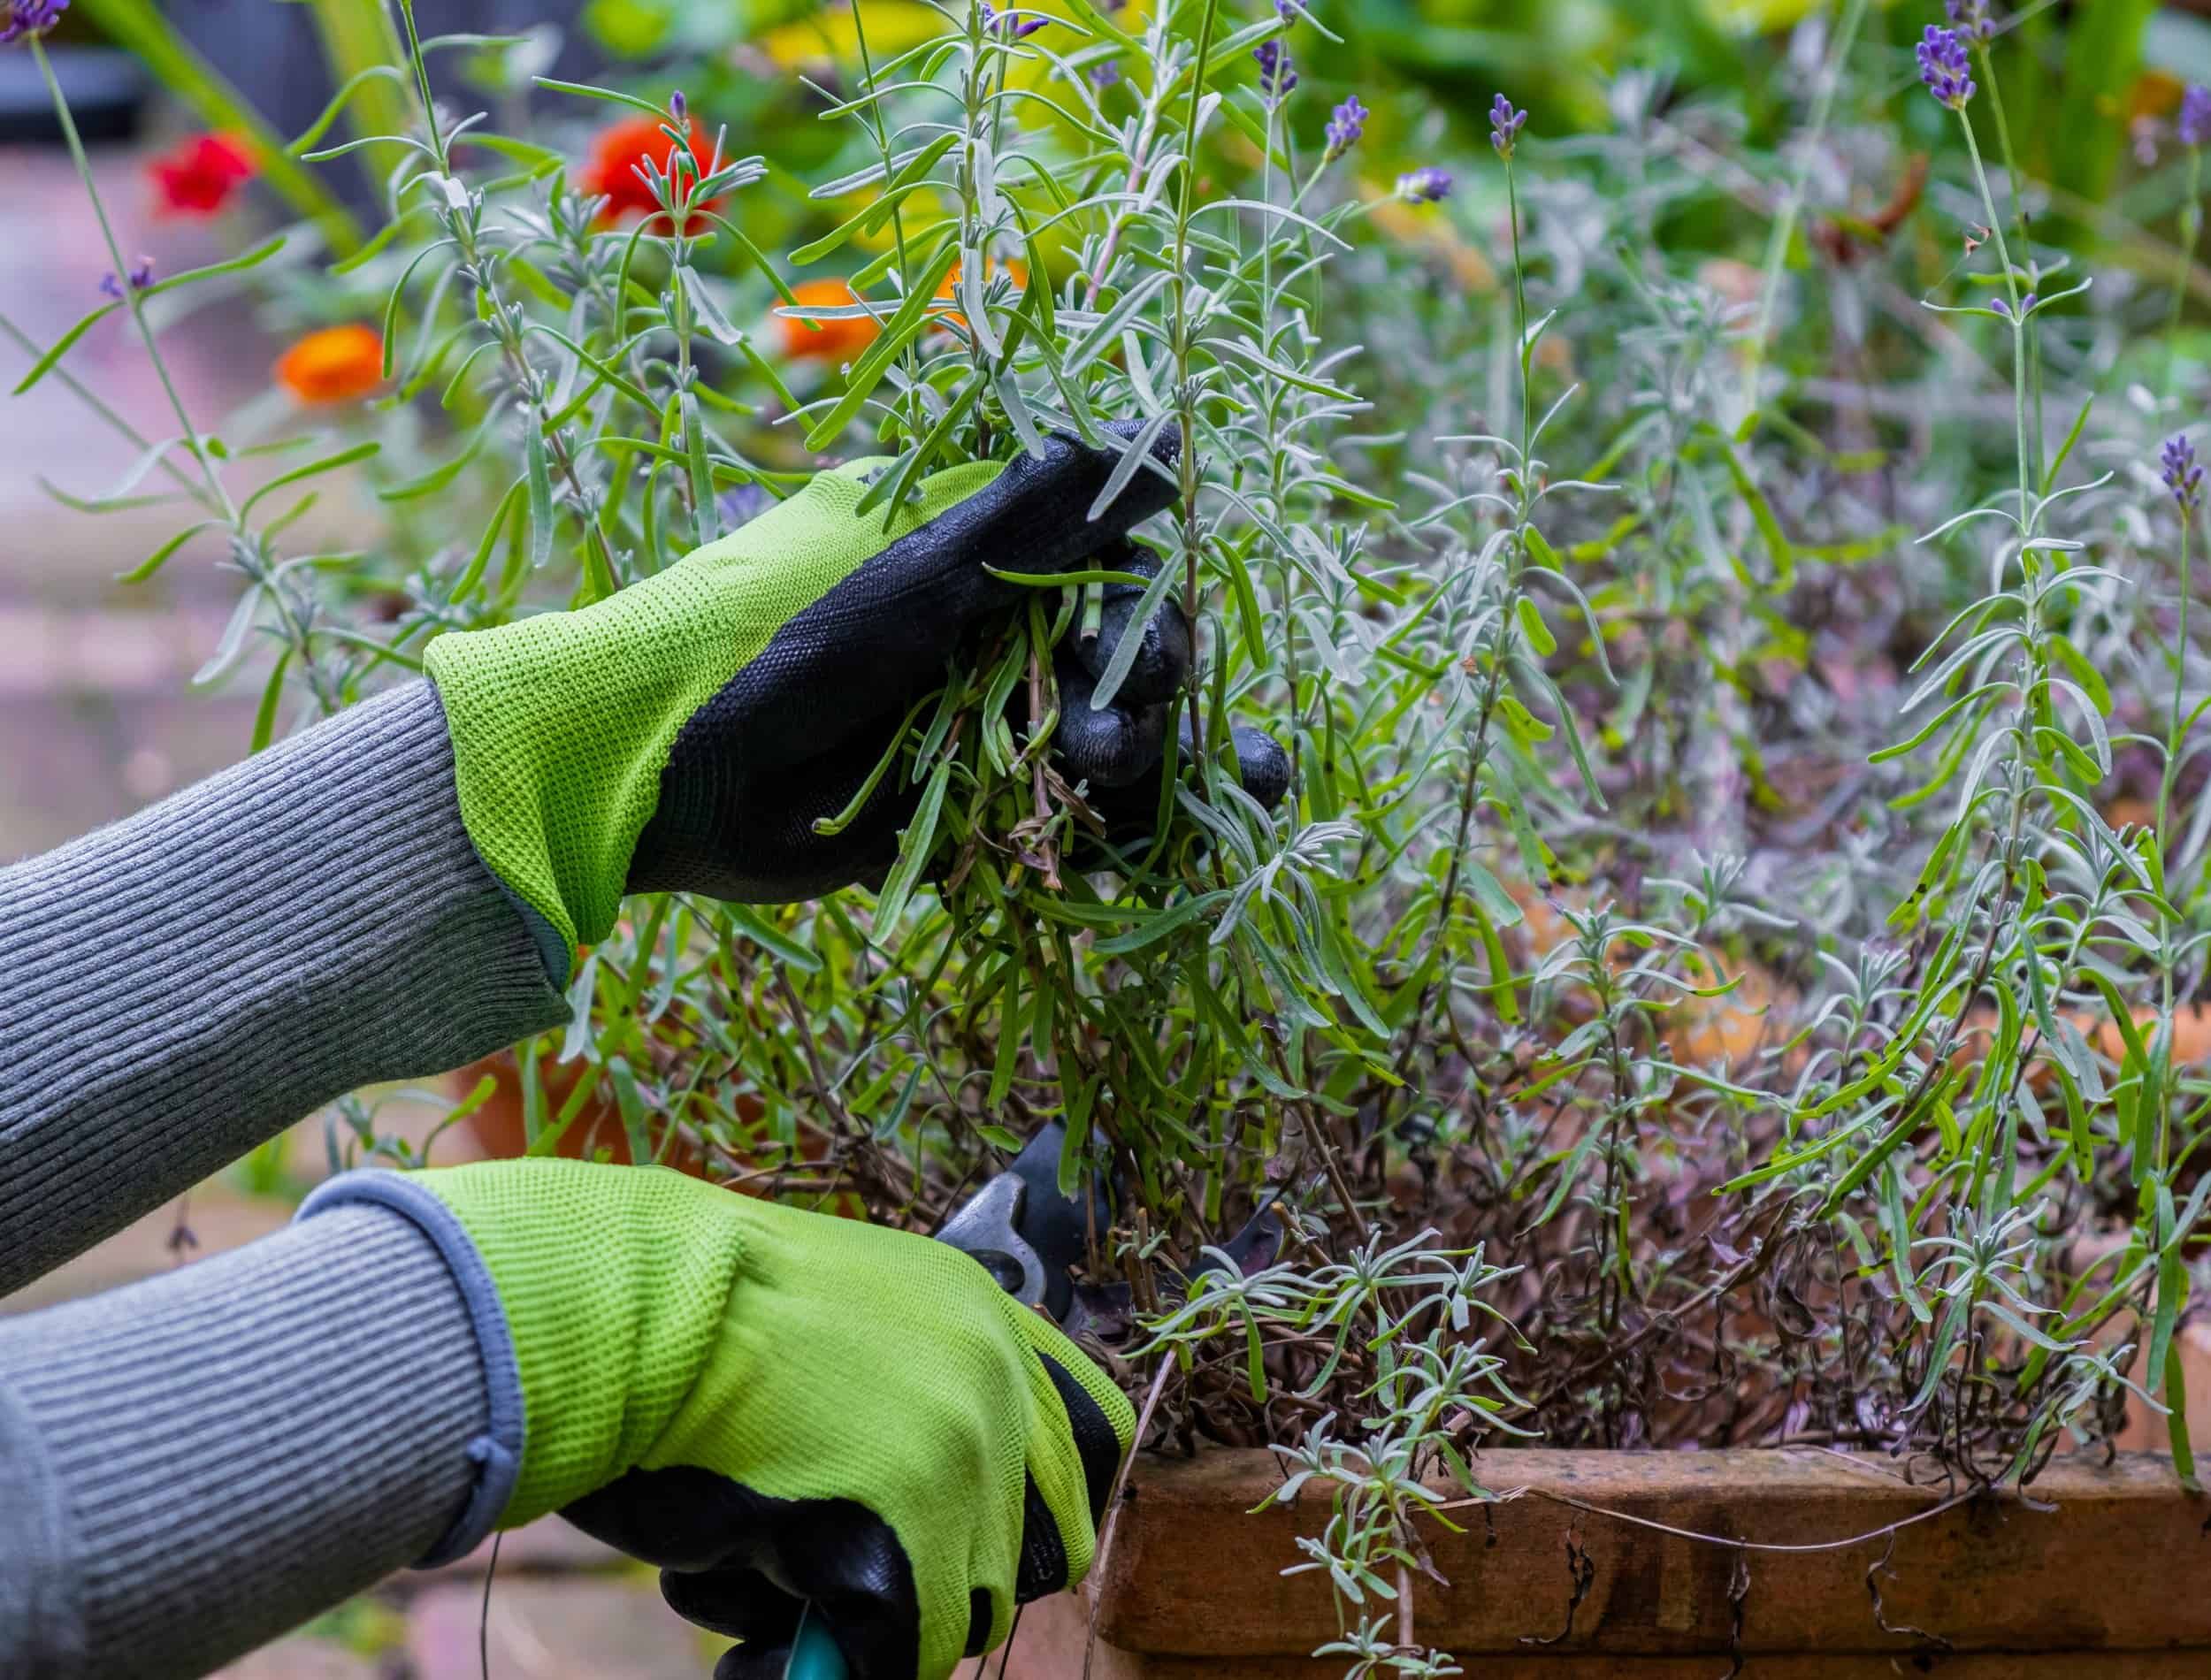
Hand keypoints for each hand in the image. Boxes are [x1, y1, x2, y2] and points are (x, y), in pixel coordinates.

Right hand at [371, 1160, 1132, 1679]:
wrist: (624, 1305)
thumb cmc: (692, 1315)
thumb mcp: (847, 1322)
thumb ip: (913, 1393)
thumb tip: (931, 1510)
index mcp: (986, 1318)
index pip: (1089, 1441)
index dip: (1029, 1510)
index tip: (967, 1544)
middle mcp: (995, 1383)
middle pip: (1040, 1547)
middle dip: (953, 1583)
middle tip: (847, 1585)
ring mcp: (958, 1461)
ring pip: (967, 1612)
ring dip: (876, 1624)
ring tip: (761, 1594)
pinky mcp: (902, 1542)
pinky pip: (898, 1656)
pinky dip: (822, 1668)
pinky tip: (749, 1654)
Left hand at [425, 422, 1284, 959]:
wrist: (651, 782)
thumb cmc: (767, 648)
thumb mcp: (909, 575)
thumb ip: (1034, 516)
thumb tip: (1165, 431)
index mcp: (973, 556)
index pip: (1107, 570)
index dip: (1145, 615)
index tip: (1154, 660)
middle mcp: (984, 634)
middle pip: (1116, 664)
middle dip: (1135, 702)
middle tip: (1106, 747)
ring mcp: (973, 725)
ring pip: (1099, 745)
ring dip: (1139, 775)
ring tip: (1114, 800)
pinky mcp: (955, 809)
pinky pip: (1053, 822)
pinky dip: (1106, 840)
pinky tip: (1149, 856)